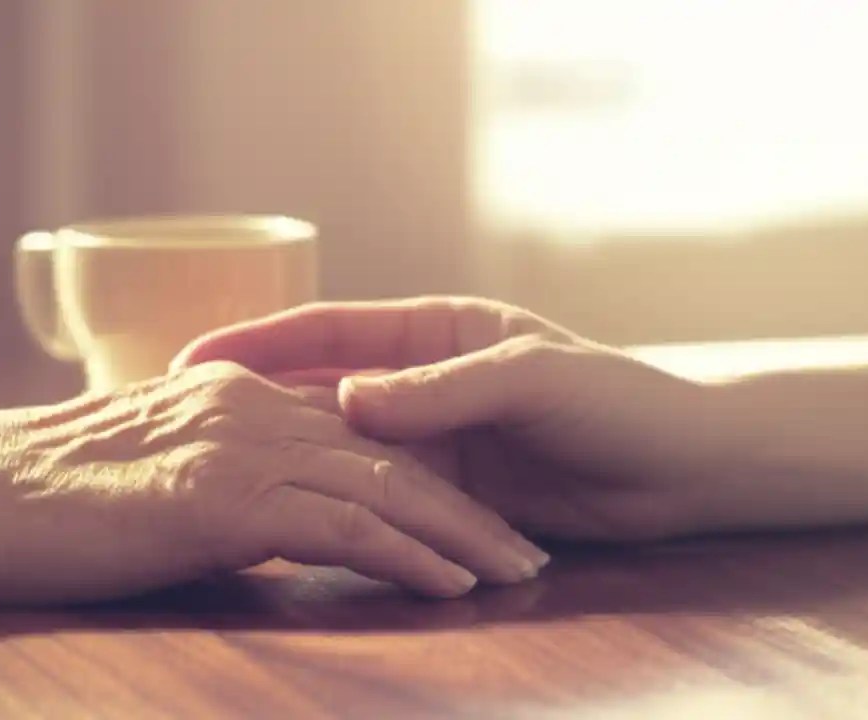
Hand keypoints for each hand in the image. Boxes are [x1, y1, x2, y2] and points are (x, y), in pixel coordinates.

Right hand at [0, 361, 547, 603]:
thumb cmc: (52, 495)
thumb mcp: (154, 470)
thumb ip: (222, 478)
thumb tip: (269, 525)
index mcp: (243, 392)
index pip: (362, 431)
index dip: (429, 472)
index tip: (480, 515)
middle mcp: (256, 407)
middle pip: (395, 454)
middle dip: (470, 508)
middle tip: (527, 552)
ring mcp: (245, 447)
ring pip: (386, 487)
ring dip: (460, 536)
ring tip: (518, 575)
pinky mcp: (229, 498)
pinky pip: (344, 527)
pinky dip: (407, 557)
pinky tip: (451, 588)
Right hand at [177, 297, 739, 540]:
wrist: (685, 469)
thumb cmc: (621, 404)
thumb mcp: (531, 383)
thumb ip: (442, 391)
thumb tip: (346, 402)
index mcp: (438, 333)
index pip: (330, 331)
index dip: (259, 342)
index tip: (192, 360)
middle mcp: (427, 383)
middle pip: (322, 391)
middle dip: (256, 407)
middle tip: (183, 429)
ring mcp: (437, 442)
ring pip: (345, 454)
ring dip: (292, 465)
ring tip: (220, 486)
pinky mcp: (455, 495)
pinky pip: (384, 504)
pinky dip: (348, 514)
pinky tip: (297, 527)